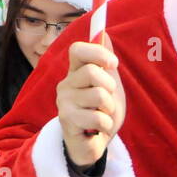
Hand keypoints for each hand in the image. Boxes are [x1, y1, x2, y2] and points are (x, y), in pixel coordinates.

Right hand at [56, 34, 124, 166]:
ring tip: (102, 115)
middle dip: (110, 87)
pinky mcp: (67, 121)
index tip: (112, 64)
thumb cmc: (100, 111)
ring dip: (109, 109)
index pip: (77, 50)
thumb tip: (104, 33)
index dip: (97, 53)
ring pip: (98, 96)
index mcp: (75, 72)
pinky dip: (106, 124)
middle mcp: (65, 84)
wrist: (93, 143)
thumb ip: (105, 60)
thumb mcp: (108, 84)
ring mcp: (63, 103)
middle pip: (92, 72)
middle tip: (108, 99)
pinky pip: (98, 117)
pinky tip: (98, 128)